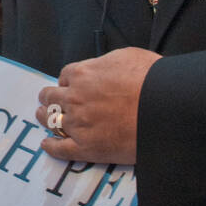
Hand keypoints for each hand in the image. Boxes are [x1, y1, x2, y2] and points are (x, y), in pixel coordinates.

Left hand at [36, 48, 160, 163]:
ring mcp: (78, 124)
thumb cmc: (150, 79)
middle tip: (46, 101)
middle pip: (51, 98)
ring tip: (42, 117)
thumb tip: (100, 69)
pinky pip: (60, 149)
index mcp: (82, 75)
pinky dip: (50, 147)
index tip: (68, 85)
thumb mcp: (126, 56)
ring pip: (50, 121)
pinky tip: (46, 145)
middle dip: (48, 98)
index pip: (64, 76)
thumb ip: (105, 63)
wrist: (164, 108)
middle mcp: (74, 99)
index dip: (66, 81)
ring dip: (44, 118)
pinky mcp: (86, 148)